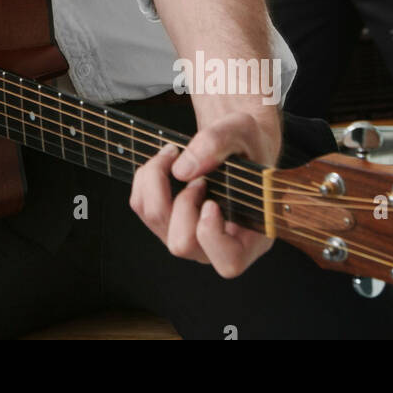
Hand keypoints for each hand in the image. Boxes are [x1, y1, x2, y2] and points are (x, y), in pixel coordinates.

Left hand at [129, 110, 280, 277]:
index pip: (229, 261)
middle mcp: (216, 245)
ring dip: (159, 183)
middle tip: (200, 179)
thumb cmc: (247, 145)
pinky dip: (147, 178)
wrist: (235, 145)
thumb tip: (181, 170)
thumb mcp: (242, 131)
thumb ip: (218, 143)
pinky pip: (142, 206)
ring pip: (156, 221)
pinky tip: (166, 161)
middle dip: (183, 204)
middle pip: (181, 245)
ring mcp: (189, 236)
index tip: (211, 202)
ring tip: (179, 158)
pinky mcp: (166, 222)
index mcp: (251, 237)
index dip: (212, 235)